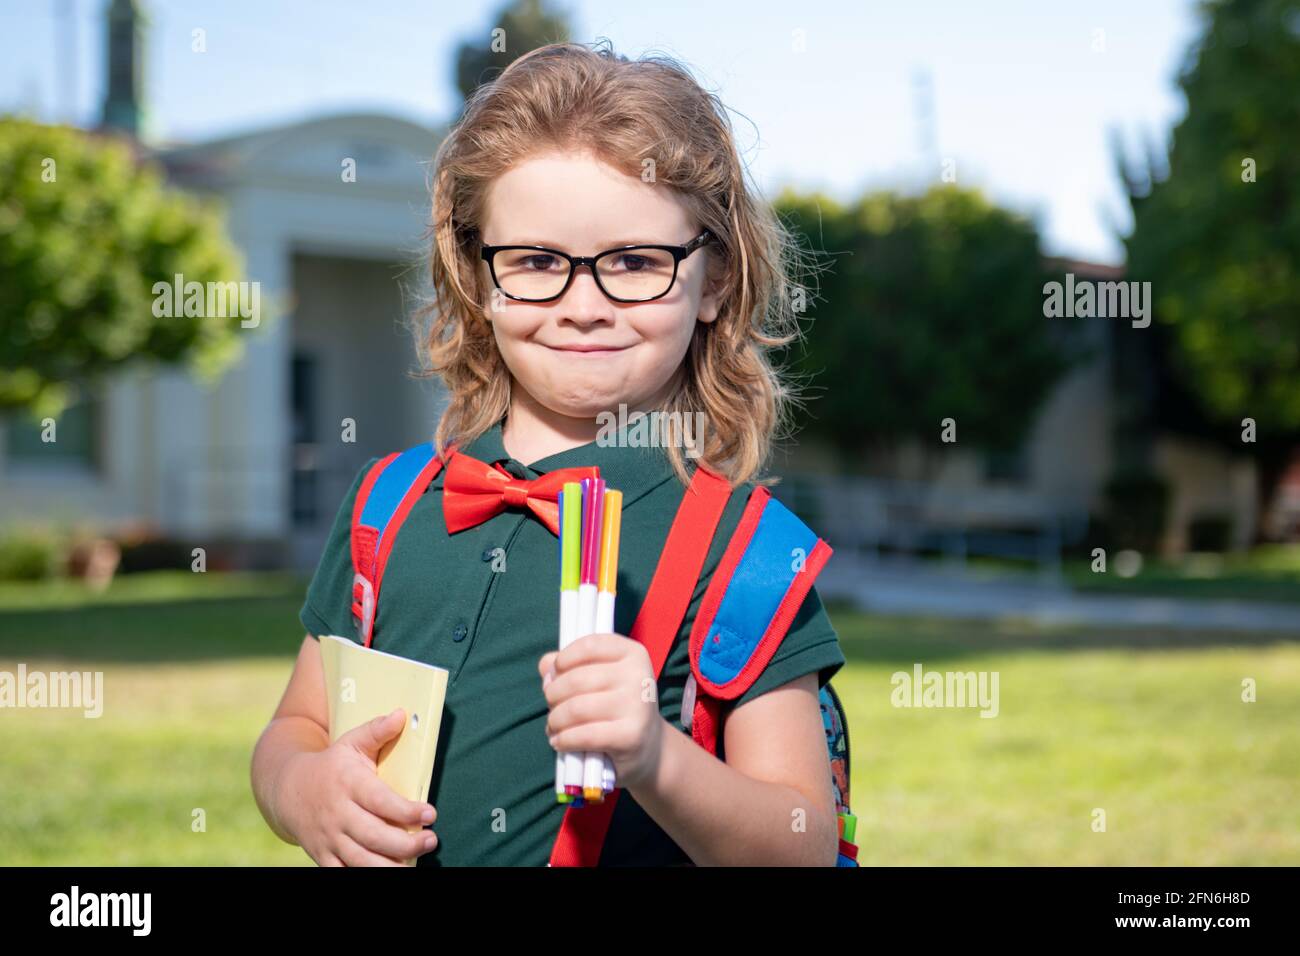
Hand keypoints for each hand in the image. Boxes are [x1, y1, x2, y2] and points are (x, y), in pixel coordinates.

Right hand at [276, 708, 438, 865]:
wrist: (287, 788)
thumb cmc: (331, 764)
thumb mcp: (351, 742)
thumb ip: (377, 730)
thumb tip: (402, 714)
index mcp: (349, 783)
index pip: (380, 800)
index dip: (406, 810)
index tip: (430, 813)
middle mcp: (338, 813)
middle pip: (373, 835)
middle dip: (406, 842)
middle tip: (431, 840)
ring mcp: (329, 837)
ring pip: (360, 860)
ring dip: (390, 865)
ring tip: (415, 861)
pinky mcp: (322, 855)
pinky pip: (342, 874)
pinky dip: (364, 877)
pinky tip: (389, 872)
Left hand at [539, 633, 666, 791]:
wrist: (649, 746)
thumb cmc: (616, 707)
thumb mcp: (600, 679)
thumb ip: (569, 665)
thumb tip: (545, 665)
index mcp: (633, 653)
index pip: (589, 646)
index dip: (563, 660)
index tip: (555, 675)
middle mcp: (639, 675)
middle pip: (576, 680)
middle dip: (552, 695)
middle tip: (551, 706)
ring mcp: (637, 706)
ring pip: (576, 708)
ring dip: (555, 720)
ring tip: (553, 726)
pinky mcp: (631, 736)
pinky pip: (583, 735)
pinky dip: (563, 740)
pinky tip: (560, 742)